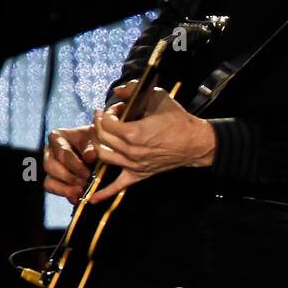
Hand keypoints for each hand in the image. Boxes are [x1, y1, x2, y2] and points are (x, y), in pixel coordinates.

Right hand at [44, 124, 98, 205]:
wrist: (99, 148)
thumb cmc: (96, 140)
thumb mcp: (96, 139)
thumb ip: (92, 147)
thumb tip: (89, 156)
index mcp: (57, 137)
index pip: (62, 153)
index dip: (75, 166)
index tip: (88, 173)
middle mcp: (49, 152)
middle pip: (50, 167)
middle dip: (69, 177)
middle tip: (85, 183)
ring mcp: (50, 167)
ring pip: (49, 181)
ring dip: (65, 188)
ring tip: (81, 192)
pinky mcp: (54, 179)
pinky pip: (52, 189)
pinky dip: (65, 194)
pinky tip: (78, 198)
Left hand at [87, 81, 217, 204]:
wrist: (195, 142)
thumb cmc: (178, 120)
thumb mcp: (158, 97)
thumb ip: (135, 89)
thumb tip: (118, 90)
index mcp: (134, 133)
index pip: (107, 123)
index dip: (107, 113)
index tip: (115, 109)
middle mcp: (131, 151)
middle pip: (102, 138)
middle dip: (100, 124)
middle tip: (105, 117)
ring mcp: (134, 165)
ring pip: (103, 157)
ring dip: (97, 145)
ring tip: (100, 136)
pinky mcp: (139, 175)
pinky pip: (118, 186)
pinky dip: (104, 193)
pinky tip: (92, 198)